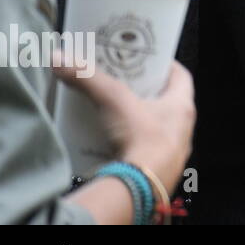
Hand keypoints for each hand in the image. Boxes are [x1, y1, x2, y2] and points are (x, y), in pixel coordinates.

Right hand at [53, 55, 195, 195]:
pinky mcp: (159, 169)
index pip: (181, 77)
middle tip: (124, 83)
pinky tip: (111, 141)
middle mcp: (183, 128)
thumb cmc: (141, 137)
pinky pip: (145, 150)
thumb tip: (60, 58)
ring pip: (156, 127)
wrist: (141, 186)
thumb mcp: (114, 101)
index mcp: (183, 106)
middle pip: (167, 102)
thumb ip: (88, 78)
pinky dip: (130, 143)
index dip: (165, 66)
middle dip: (146, 92)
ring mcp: (174, 150)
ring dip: (137, 119)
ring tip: (114, 110)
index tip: (147, 60)